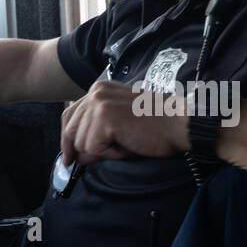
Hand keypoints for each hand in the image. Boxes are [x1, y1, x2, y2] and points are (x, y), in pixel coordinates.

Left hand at [60, 80, 188, 164]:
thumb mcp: (119, 122)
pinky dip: (109, 154)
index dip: (67, 139)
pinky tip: (126, 145)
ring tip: (124, 144)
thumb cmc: (156, 126)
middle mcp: (96, 92)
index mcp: (99, 89)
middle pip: (70, 130)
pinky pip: (92, 148)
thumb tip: (76, 155)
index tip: (70, 157)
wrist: (178, 124)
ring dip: (101, 152)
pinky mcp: (104, 117)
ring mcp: (99, 103)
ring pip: (81, 142)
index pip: (70, 115)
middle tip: (102, 156)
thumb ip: (96, 130)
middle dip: (81, 149)